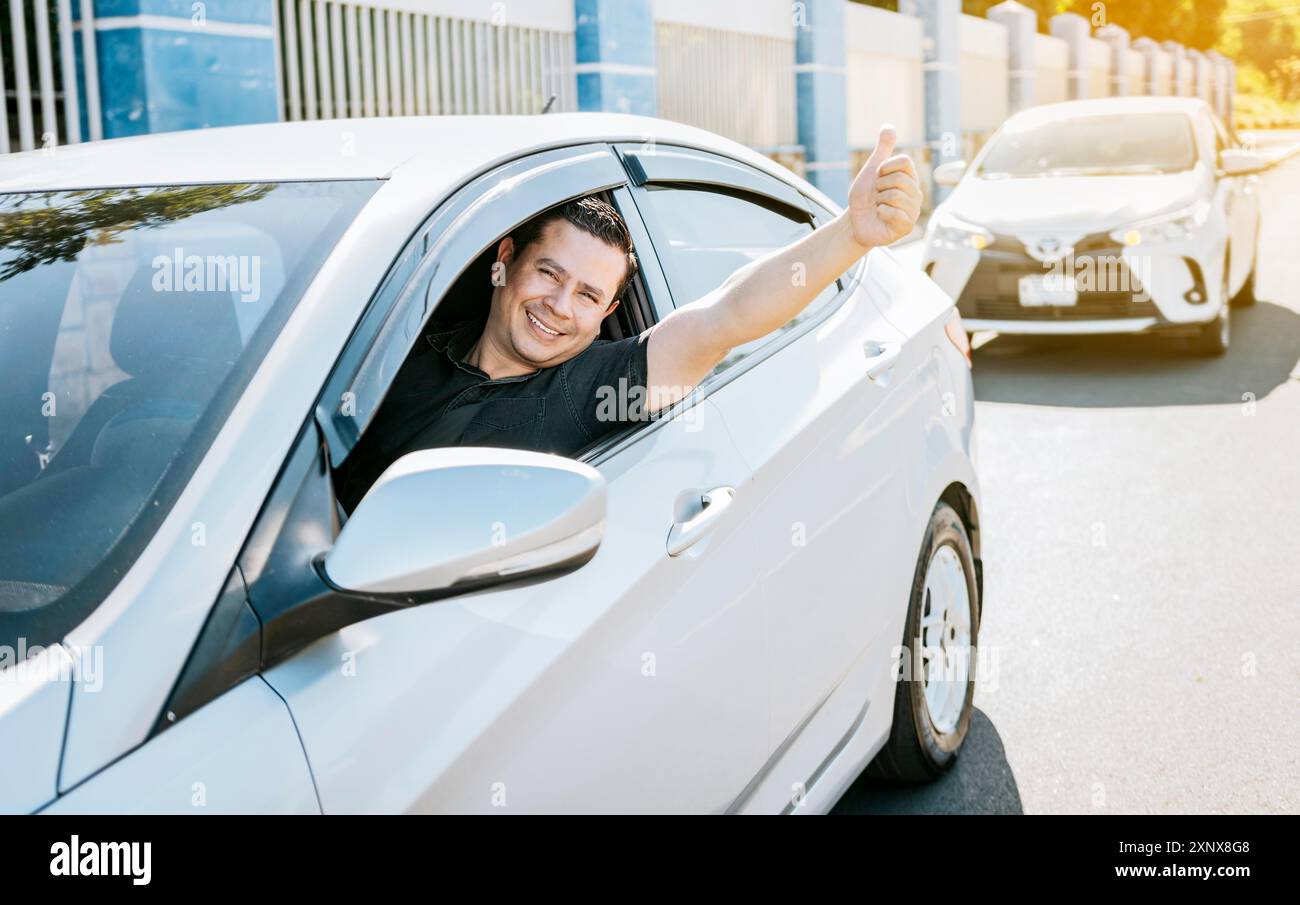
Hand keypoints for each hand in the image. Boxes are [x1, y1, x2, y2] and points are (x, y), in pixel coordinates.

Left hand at [846, 124, 922, 248]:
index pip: (904, 161)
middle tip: (876, 195)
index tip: (877, 177)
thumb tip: (888, 126)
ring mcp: (913, 210)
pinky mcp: (907, 226)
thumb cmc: (864, 197)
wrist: (854, 221)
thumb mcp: (871, 170)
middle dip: (879, 186)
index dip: (885, 168)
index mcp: (910, 177)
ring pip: (896, 195)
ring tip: (878, 206)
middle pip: (899, 178)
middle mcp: (915, 192)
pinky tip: (881, 216)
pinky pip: (895, 212)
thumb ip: (882, 149)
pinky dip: (881, 212)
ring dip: (879, 200)